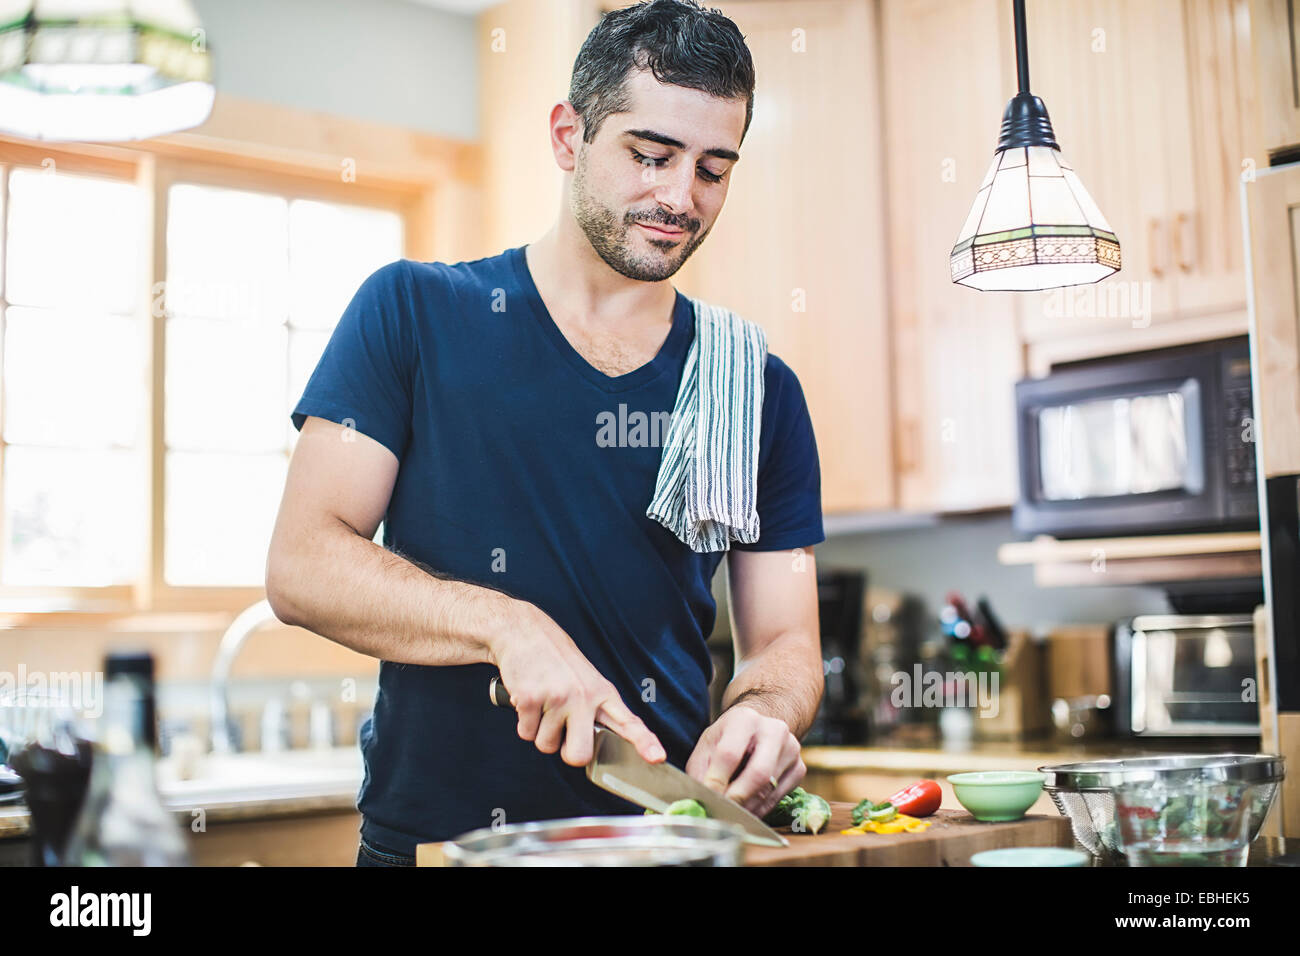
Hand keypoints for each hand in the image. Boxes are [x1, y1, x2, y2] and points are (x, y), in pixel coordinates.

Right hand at [487, 599, 665, 767]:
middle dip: (567, 752)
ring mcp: (558, 698)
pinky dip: (524, 722)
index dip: (644, 742)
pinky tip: (528, 699)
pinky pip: (526, 734)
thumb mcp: (587, 679)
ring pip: (546, 746)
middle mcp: (584, 697)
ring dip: (540, 732)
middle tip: (562, 731)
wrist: (524, 631)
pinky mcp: (531, 698)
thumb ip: (595, 711)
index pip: (628, 722)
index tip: (657, 757)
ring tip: (543, 703)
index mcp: (603, 693)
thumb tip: (592, 748)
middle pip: (579, 755)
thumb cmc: (556, 660)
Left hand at [685, 704, 804, 818]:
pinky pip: (777, 798)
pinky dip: (759, 809)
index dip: (717, 779)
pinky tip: (746, 807)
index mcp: (745, 719)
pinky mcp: (800, 768)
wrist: (759, 727)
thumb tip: (701, 799)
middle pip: (758, 773)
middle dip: (738, 797)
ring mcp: (791, 749)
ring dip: (746, 807)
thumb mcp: (708, 745)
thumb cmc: (728, 737)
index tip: (708, 796)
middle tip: (722, 810)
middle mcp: (774, 730)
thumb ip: (701, 770)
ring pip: (768, 790)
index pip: (730, 754)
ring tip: (730, 811)